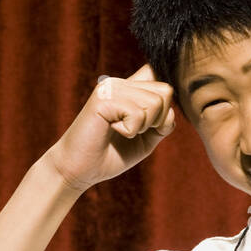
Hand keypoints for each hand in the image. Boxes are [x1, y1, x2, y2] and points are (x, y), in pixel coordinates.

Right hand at [45, 63, 175, 191]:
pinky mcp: (103, 99)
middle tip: (131, 131)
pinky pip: (137, 114)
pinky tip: (111, 130)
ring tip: (119, 131)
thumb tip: (171, 111)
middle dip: (156, 121)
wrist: (80, 169)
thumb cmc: (111, 155)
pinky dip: (129, 131)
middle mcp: (121, 82)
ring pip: (154, 103)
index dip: (165, 108)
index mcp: (130, 88)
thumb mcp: (145, 140)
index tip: (149, 127)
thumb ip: (162, 124)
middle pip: (165, 91)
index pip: (163, 81)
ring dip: (141, 127)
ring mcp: (111, 87)